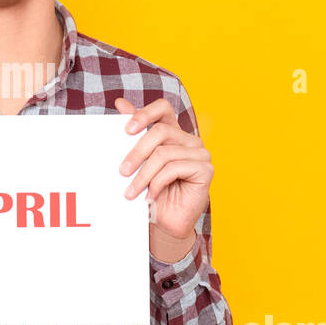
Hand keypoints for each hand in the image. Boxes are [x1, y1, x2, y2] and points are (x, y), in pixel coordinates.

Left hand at [113, 97, 212, 262]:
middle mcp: (189, 140)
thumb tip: (120, 102)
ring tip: (131, 192)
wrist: (165, 222)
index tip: (126, 130)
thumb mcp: (138, 161)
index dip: (145, 113)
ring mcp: (200, 153)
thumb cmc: (151, 191)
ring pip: (164, 154)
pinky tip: (151, 196)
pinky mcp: (206, 169)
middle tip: (121, 172)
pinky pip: (174, 169)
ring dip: (143, 176)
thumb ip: (134, 133)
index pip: (163, 108)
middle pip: (159, 132)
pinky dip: (157, 184)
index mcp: (174, 133)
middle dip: (136, 153)